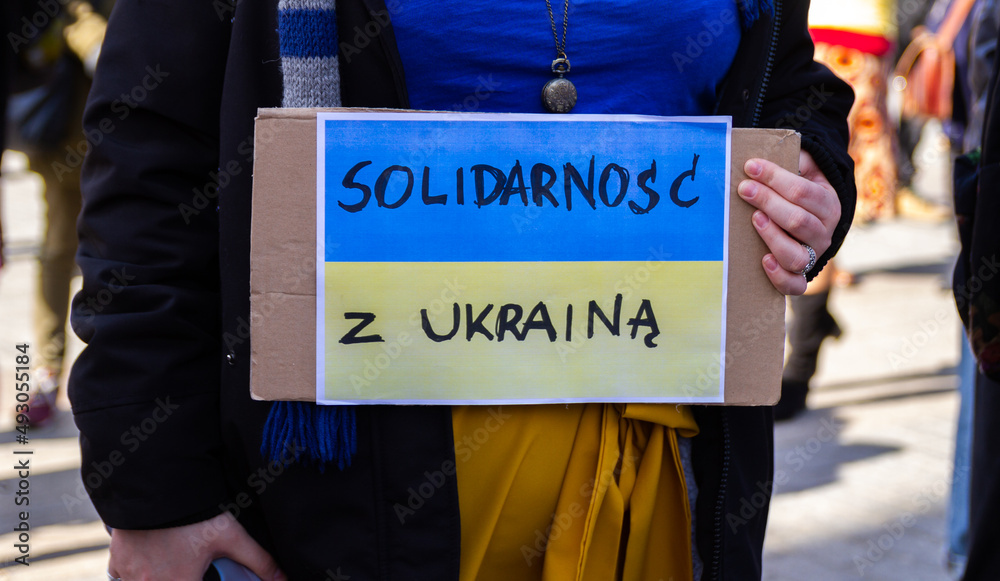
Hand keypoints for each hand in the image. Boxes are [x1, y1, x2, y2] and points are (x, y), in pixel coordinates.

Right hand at [107, 511, 285, 580]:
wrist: (154, 483)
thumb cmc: (194, 512)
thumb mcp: (231, 535)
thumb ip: (259, 561)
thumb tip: (283, 579)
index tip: (204, 576)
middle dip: (181, 577)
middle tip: (192, 570)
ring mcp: (128, 575)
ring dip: (159, 577)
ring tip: (173, 563)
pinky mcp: (115, 561)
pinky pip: (122, 577)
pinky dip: (134, 574)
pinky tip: (152, 561)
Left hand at [737, 151, 841, 294]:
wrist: (810, 221)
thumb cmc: (797, 192)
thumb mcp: (802, 171)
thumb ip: (790, 161)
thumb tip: (759, 157)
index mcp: (828, 204)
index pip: (803, 191)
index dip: (775, 177)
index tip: (750, 167)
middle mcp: (824, 232)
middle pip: (798, 220)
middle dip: (768, 201)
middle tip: (744, 188)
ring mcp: (813, 256)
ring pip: (796, 254)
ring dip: (772, 236)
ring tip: (754, 218)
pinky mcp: (801, 276)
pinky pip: (795, 285)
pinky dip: (779, 276)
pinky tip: (763, 260)